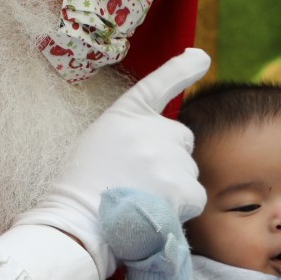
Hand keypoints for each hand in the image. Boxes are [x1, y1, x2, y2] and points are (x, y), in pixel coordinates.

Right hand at [20, 49, 209, 279]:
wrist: (80, 222)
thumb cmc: (82, 189)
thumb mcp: (100, 142)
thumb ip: (132, 134)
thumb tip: (165, 142)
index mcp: (126, 114)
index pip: (160, 83)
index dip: (182, 68)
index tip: (201, 57)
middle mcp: (152, 129)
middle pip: (181, 139)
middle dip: (171, 157)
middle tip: (141, 181)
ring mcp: (168, 157)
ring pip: (188, 170)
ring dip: (174, 186)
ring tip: (141, 200)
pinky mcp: (181, 186)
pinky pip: (196, 196)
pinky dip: (183, 208)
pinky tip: (157, 212)